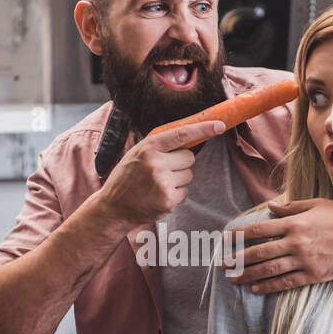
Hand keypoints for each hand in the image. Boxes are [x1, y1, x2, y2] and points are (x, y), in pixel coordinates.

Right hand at [95, 120, 224, 229]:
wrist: (113, 207)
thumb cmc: (126, 178)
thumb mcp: (137, 153)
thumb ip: (160, 145)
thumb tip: (190, 135)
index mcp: (148, 147)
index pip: (182, 134)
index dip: (203, 128)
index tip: (220, 125)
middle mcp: (156, 163)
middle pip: (190, 157)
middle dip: (181, 163)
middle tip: (162, 171)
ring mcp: (163, 183)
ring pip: (188, 175)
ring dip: (178, 179)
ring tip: (157, 184)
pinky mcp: (168, 201)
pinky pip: (185, 192)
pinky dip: (175, 194)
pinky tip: (158, 196)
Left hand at [225, 198, 332, 292]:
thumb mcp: (315, 205)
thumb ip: (290, 208)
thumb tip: (270, 208)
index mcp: (294, 223)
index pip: (258, 229)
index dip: (238, 235)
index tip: (225, 240)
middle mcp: (296, 242)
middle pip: (259, 252)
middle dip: (238, 259)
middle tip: (223, 264)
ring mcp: (304, 260)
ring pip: (270, 270)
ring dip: (248, 275)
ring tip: (234, 279)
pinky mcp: (313, 274)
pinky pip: (287, 282)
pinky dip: (270, 286)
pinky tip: (256, 289)